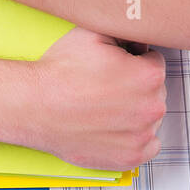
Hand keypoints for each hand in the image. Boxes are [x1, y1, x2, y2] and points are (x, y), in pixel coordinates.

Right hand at [28, 26, 166, 170]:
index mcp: (148, 76)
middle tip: (106, 87)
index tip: (116, 68)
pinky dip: (135, 138)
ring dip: (135, 112)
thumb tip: (138, 37)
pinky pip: (149, 146)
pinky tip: (113, 128)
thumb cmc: (60, 72)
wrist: (33, 106)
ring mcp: (142, 136)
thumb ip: (125, 33)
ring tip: (104, 108)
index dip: (134, 61)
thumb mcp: (94, 33)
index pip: (155, 63)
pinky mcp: (131, 157)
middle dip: (136, 87)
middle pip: (154, 91)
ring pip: (150, 118)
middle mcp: (152, 108)